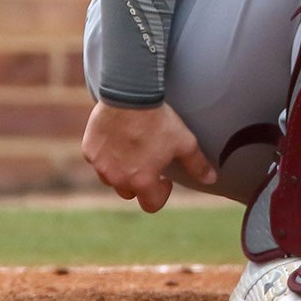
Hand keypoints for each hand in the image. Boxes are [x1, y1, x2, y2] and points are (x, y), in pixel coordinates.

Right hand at [82, 101, 217, 212]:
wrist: (131, 95)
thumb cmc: (159, 121)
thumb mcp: (185, 143)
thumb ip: (197, 165)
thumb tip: (211, 179)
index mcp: (142, 182)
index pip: (151, 205)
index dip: (162, 193)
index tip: (165, 178)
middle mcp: (118, 179)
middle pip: (129, 192)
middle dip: (139, 182)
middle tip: (148, 162)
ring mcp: (101, 165)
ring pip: (110, 178)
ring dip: (120, 171)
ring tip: (133, 150)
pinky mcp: (89, 150)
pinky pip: (97, 160)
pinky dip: (106, 154)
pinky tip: (118, 138)